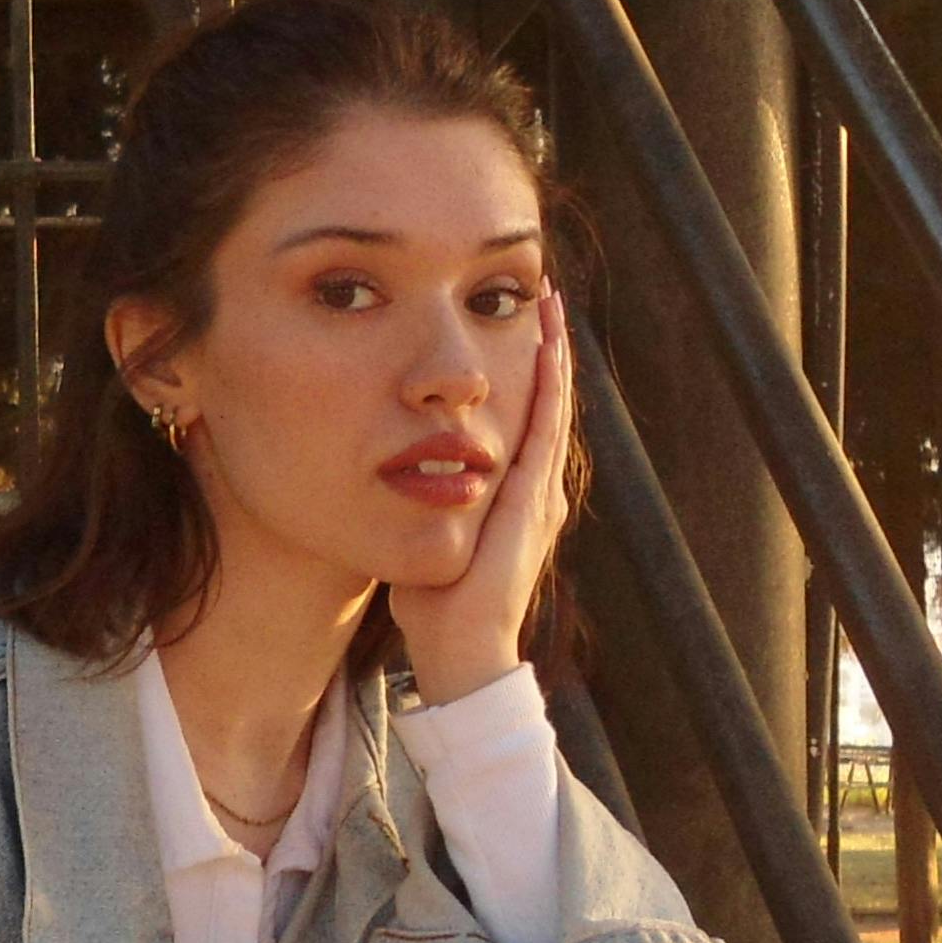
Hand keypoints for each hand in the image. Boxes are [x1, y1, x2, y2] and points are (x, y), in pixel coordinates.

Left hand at [387, 281, 573, 705]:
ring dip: (552, 355)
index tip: (516, 320)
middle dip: (546, 346)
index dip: (525, 369)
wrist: (460, 650)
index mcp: (514, 496)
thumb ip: (420, 503)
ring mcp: (539, 495)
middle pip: (548, 401)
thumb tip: (388, 474)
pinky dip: (548, 389)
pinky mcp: (532, 502)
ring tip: (550, 305)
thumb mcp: (430, 535)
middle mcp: (536, 489)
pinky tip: (546, 352)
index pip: (526, 417)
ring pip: (553, 407)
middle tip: (545, 292)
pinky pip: (545, 432)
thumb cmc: (436, 605)